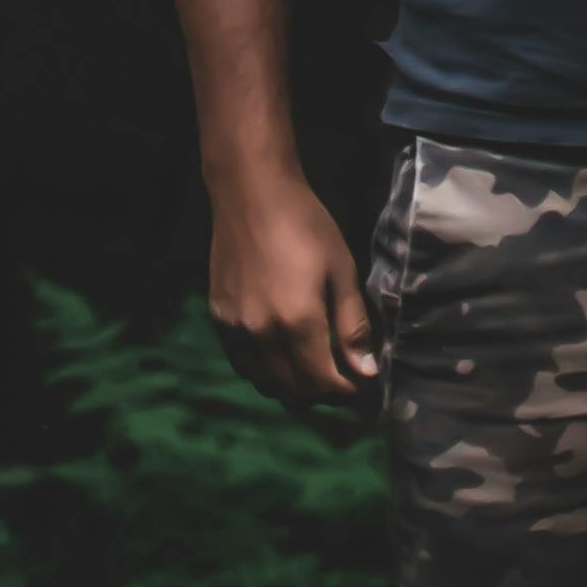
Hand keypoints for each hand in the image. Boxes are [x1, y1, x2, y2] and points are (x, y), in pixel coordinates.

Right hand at [206, 169, 380, 414]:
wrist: (252, 192)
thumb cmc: (305, 224)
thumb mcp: (341, 268)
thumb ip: (352, 324)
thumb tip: (367, 372)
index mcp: (298, 322)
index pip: (323, 383)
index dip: (346, 391)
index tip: (361, 382)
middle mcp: (263, 335)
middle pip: (294, 391)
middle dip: (322, 393)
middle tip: (340, 377)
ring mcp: (236, 330)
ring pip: (266, 384)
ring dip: (293, 387)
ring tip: (312, 370)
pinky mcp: (219, 320)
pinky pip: (243, 365)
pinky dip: (265, 372)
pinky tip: (280, 356)